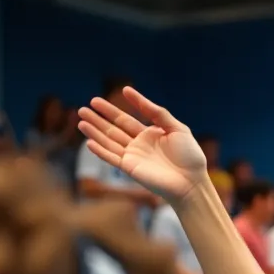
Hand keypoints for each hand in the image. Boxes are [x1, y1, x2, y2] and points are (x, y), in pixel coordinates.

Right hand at [77, 87, 206, 203]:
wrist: (192, 182)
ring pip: (109, 142)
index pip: (126, 119)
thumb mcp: (176, 128)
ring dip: (94, 132)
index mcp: (150, 135)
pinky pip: (112, 158)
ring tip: (81, 120)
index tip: (100, 98)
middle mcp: (139, 145)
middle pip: (113, 129)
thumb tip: (129, 92)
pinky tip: (88, 142)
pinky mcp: (130, 168)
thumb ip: (156, 112)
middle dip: (98, 118)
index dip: (114, 109)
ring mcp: (133, 157)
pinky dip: (100, 151)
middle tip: (83, 107)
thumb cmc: (189, 156)